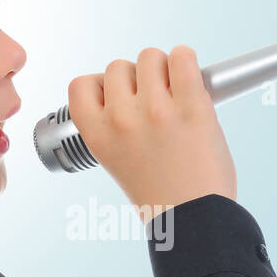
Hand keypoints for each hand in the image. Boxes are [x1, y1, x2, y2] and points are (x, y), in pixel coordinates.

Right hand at [67, 45, 237, 223]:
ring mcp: (156, 110)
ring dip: (163, 69)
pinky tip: (190, 77)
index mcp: (97, 135)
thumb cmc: (161, 196)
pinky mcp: (192, 106)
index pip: (81, 84)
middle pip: (118, 66)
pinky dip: (186, 60)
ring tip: (176, 94)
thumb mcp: (117, 161)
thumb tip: (134, 85)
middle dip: (137, 79)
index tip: (119, 99)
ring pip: (150, 57)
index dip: (102, 86)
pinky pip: (182, 56)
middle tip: (155, 103)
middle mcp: (121, 119)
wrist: (195, 219)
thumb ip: (116, 125)